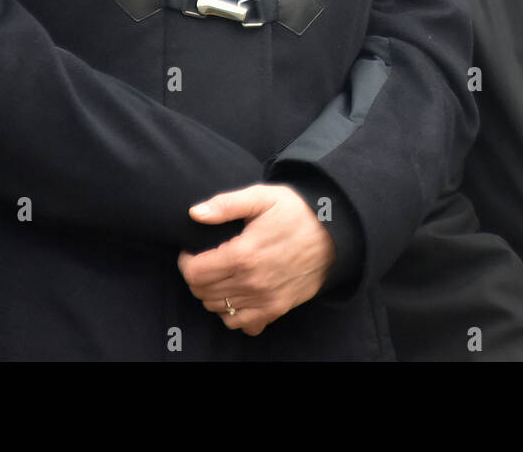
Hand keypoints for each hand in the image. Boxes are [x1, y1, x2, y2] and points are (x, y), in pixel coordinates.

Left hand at [177, 183, 335, 335]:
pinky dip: (232, 314)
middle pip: (203, 292)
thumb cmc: (298, 212)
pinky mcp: (277, 309)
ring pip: (218, 309)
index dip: (186, 261)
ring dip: (212, 294)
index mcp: (244, 254)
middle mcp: (252, 282)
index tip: (192, 251)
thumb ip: (227, 204)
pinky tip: (237, 295)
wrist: (336, 233)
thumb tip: (195, 214)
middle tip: (205, 260)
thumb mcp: (263, 197)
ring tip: (220, 274)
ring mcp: (265, 299)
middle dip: (196, 276)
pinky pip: (241, 324)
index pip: (194, 272)